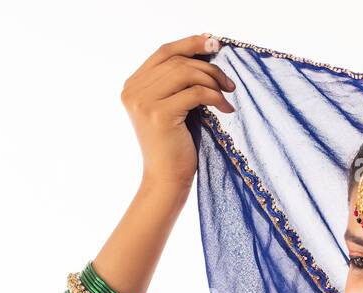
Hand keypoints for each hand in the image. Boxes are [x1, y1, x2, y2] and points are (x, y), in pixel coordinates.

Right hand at [120, 33, 234, 187]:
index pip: (164, 52)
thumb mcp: (174, 106)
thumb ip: (178, 81)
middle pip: (177, 61)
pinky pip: (196, 93)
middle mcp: (133, 90)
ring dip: (213, 81)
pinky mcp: (159, 114)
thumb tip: (206, 49)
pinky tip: (226, 109)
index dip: (190, 43)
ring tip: (228, 95)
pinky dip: (216, 97)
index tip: (214, 43)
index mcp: (133, 85)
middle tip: (230, 82)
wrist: (166, 180)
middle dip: (208, 67)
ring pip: (186, 73)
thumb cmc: (175, 145)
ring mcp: (143, 102)